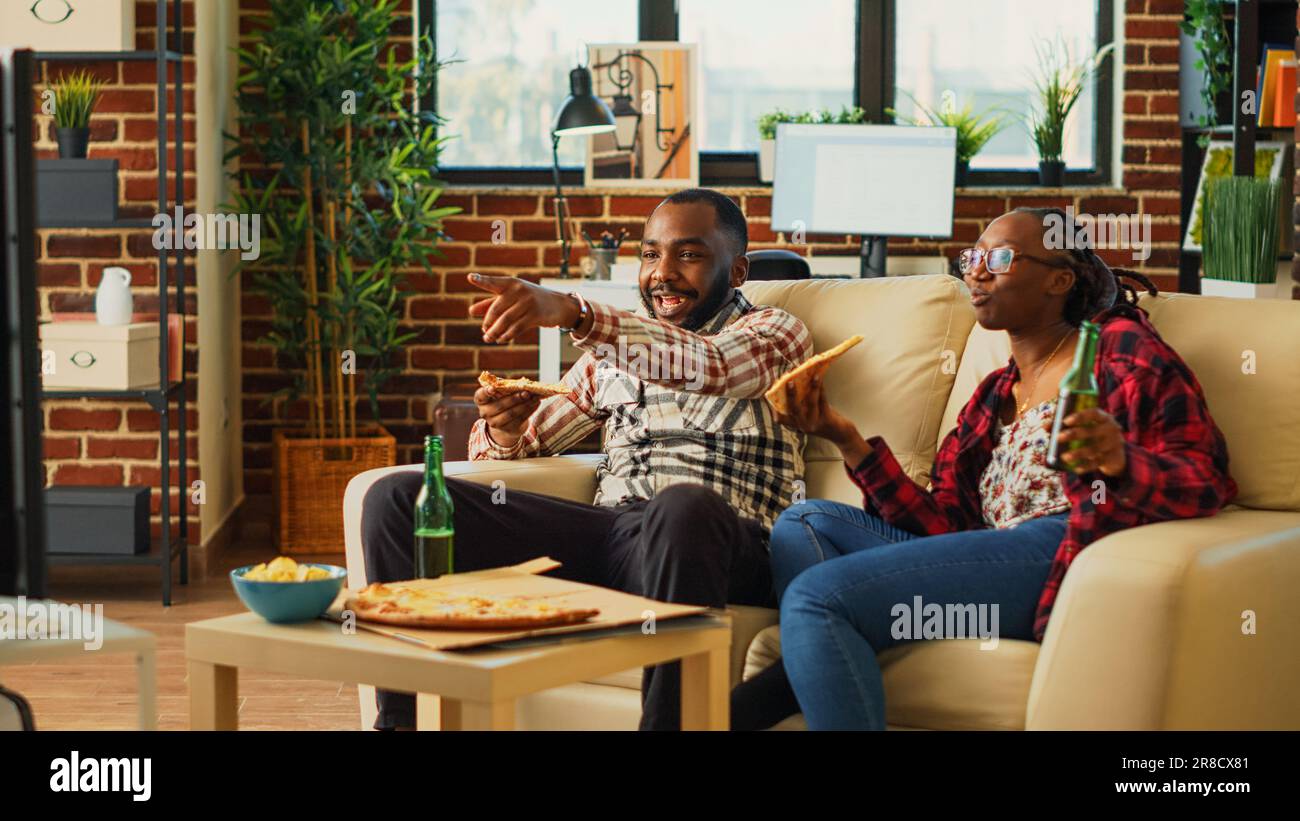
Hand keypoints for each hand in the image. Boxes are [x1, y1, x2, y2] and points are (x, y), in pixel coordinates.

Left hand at [468, 273, 583, 342]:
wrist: (558, 305)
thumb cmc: (529, 300)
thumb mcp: (511, 298)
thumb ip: (490, 303)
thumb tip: (471, 311)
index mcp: (510, 283)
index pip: (493, 283)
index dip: (482, 281)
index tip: (470, 277)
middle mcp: (519, 290)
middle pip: (496, 309)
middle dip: (488, 323)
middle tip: (484, 332)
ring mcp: (528, 302)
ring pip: (506, 321)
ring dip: (495, 332)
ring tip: (488, 339)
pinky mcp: (535, 315)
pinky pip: (516, 328)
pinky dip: (507, 335)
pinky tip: (501, 339)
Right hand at [474, 385, 540, 448]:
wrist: (506, 424)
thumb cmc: (503, 402)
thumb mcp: (501, 394)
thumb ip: (507, 389)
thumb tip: (524, 384)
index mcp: (481, 400)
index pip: (481, 395)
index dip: (486, 392)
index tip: (492, 388)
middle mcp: (485, 412)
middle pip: (500, 405)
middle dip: (515, 398)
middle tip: (526, 392)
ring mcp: (495, 423)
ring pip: (512, 413)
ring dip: (525, 404)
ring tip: (535, 397)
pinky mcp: (508, 429)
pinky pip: (520, 419)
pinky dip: (530, 410)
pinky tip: (536, 403)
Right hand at [774, 372, 866, 464]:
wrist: (841, 435)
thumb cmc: (824, 420)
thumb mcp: (810, 415)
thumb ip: (803, 404)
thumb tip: (799, 381)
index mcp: (796, 425)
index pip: (780, 419)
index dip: (773, 407)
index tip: (769, 394)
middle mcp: (803, 426)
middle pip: (793, 409)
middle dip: (790, 394)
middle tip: (788, 381)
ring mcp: (815, 424)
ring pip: (810, 403)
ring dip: (811, 388)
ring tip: (812, 375)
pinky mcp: (826, 420)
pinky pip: (822, 401)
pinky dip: (821, 389)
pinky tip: (820, 379)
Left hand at [1045, 406, 1126, 476]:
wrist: (1116, 453)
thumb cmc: (1094, 434)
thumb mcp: (1085, 427)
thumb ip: (1065, 425)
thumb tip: (1045, 425)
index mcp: (1103, 418)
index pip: (1094, 413)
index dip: (1080, 416)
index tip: (1065, 421)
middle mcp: (1110, 429)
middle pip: (1092, 431)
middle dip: (1074, 434)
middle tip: (1058, 437)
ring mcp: (1112, 444)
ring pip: (1093, 449)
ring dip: (1078, 453)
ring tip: (1064, 457)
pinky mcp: (1111, 458)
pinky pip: (1096, 463)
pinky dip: (1085, 466)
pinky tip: (1075, 468)